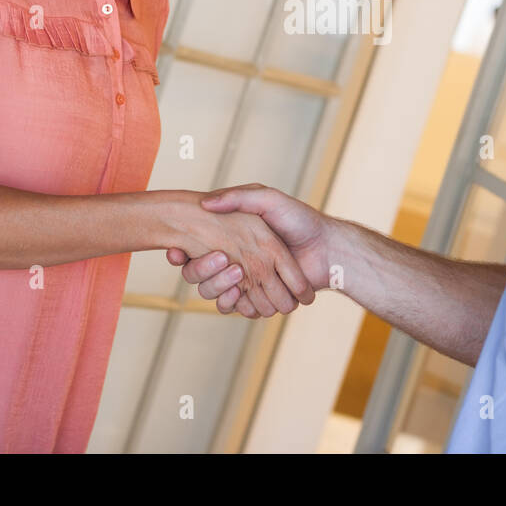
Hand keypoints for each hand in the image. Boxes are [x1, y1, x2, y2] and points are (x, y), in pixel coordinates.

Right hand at [166, 184, 331, 317]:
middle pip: (201, 277)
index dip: (182, 255)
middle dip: (204, 273)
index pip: (194, 252)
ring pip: (217, 295)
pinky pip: (239, 308)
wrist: (328, 248)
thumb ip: (239, 198)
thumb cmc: (299, 220)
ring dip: (220, 289)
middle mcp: (235, 262)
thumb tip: (206, 203)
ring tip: (235, 279)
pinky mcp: (261, 299)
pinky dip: (238, 303)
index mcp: (231, 239)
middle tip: (223, 260)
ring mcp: (248, 282)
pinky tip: (241, 293)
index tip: (177, 252)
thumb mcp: (269, 200)